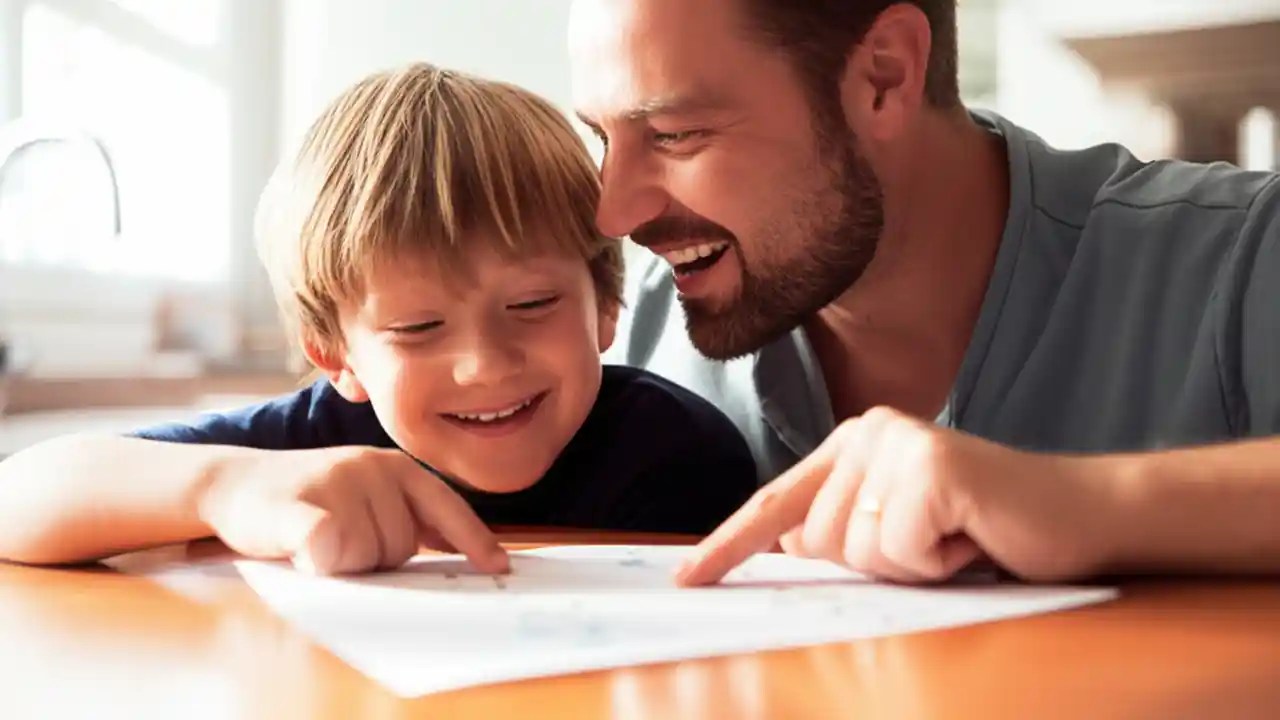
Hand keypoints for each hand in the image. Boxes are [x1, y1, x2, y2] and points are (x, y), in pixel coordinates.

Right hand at [197, 446, 507, 575]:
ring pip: (367, 556)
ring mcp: (334, 484)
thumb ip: (408, 514)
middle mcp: (369, 468)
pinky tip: (314, 553)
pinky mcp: (296, 507)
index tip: (497, 566)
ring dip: (346, 564)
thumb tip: (460, 547)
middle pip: (403, 546)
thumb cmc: (309, 498)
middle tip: (342, 543)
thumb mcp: (367, 494)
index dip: (473, 539)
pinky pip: (326, 540)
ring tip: (319, 542)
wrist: (233, 483)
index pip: (445, 506)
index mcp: (394, 466)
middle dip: (378, 559)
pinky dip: (325, 553)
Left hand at [677, 407, 1116, 585]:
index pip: (775, 501)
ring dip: (912, 566)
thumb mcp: (900, 533)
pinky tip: (971, 537)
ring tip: (956, 538)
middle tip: (937, 543)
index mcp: (853, 444)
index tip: (688, 579)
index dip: (729, 545)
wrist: (1080, 518)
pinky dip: (939, 564)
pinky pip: (900, 552)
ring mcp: (899, 444)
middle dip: (877, 565)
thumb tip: (786, 541)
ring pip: (856, 551)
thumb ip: (842, 529)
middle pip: (817, 541)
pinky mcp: (931, 467)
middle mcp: (869, 433)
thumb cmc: (987, 532)